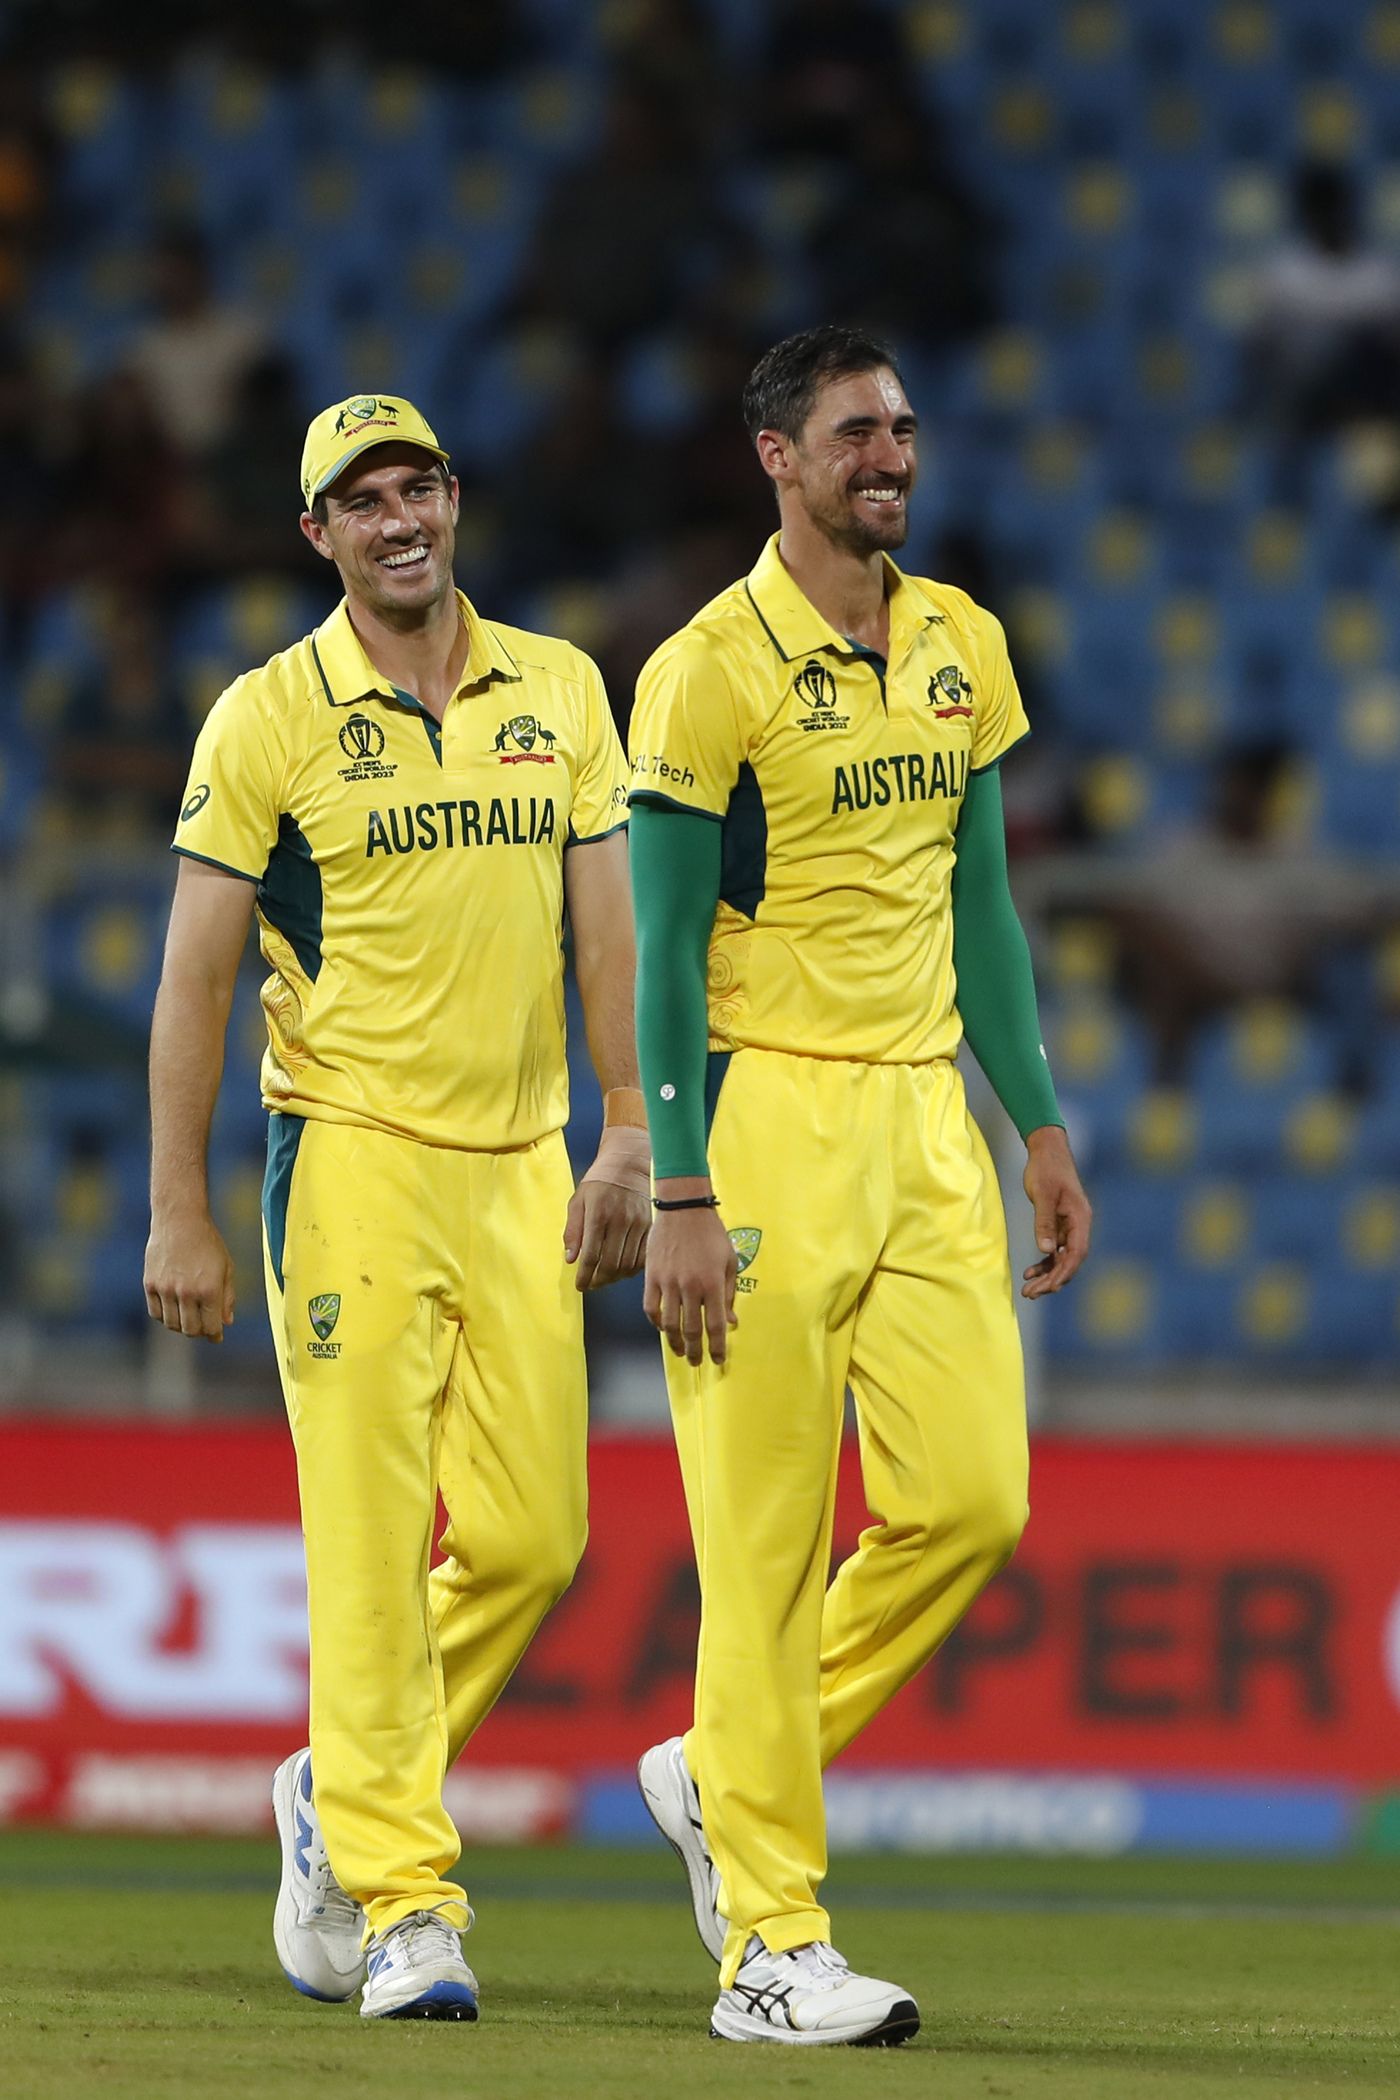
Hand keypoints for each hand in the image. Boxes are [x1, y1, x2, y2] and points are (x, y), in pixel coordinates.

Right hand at [144, 1210, 235, 1341]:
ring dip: (181, 1325)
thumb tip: (226, 1322)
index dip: (215, 1335)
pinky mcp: (150, 1284)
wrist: (179, 1220)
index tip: (216, 1336)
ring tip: (189, 1317)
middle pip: (190, 1330)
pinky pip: (156, 1313)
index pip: (211, 1327)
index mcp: (209, 1289)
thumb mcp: (226, 1267)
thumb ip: (227, 1297)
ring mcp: (166, 1289)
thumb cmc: (208, 1242)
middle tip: (203, 1327)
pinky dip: (165, 1316)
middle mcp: (186, 1292)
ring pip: (172, 1324)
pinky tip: (174, 1309)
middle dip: (199, 1332)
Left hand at [564, 1126, 650, 1289]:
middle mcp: (621, 1220)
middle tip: (592, 1284)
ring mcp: (640, 1223)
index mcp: (598, 1214)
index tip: (580, 1285)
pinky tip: (624, 1267)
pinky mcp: (652, 1225)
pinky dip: (633, 1268)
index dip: (584, 1276)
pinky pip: (644, 1257)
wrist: (631, 1162)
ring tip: (606, 1277)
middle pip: (610, 1265)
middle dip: (599, 1281)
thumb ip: (573, 1230)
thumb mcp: (578, 1200)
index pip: (591, 1256)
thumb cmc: (600, 1181)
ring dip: (615, 1277)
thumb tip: (571, 1259)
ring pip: (628, 1265)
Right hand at [643, 1186, 737, 1366]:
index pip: (714, 1325)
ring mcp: (668, 1282)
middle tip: (697, 1362)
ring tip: (680, 1351)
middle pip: (690, 1329)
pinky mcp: (651, 1276)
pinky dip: (656, 1322)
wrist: (683, 1209)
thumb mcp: (729, 1262)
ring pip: (669, 1323)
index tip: (717, 1360)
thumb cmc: (712, 1234)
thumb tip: (731, 1322)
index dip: (716, 1346)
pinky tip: (662, 1328)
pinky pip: (650, 1307)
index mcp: (712, 1284)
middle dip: (695, 1350)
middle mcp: (690, 1287)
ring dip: (674, 1342)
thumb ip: (729, 1293)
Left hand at [1020, 1125, 1091, 1299]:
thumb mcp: (1043, 1194)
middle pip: (1070, 1261)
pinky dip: (1044, 1263)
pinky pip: (1055, 1251)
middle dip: (1052, 1280)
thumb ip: (1044, 1221)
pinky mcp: (1059, 1225)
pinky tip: (1030, 1272)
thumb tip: (1047, 1250)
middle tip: (1031, 1294)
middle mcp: (1079, 1226)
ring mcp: (1070, 1227)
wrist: (1046, 1150)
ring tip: (1029, 1290)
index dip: (1064, 1272)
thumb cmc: (1046, 1169)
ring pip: (1062, 1259)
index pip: (1077, 1253)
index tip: (1049, 1286)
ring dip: (1047, 1275)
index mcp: (1081, 1218)